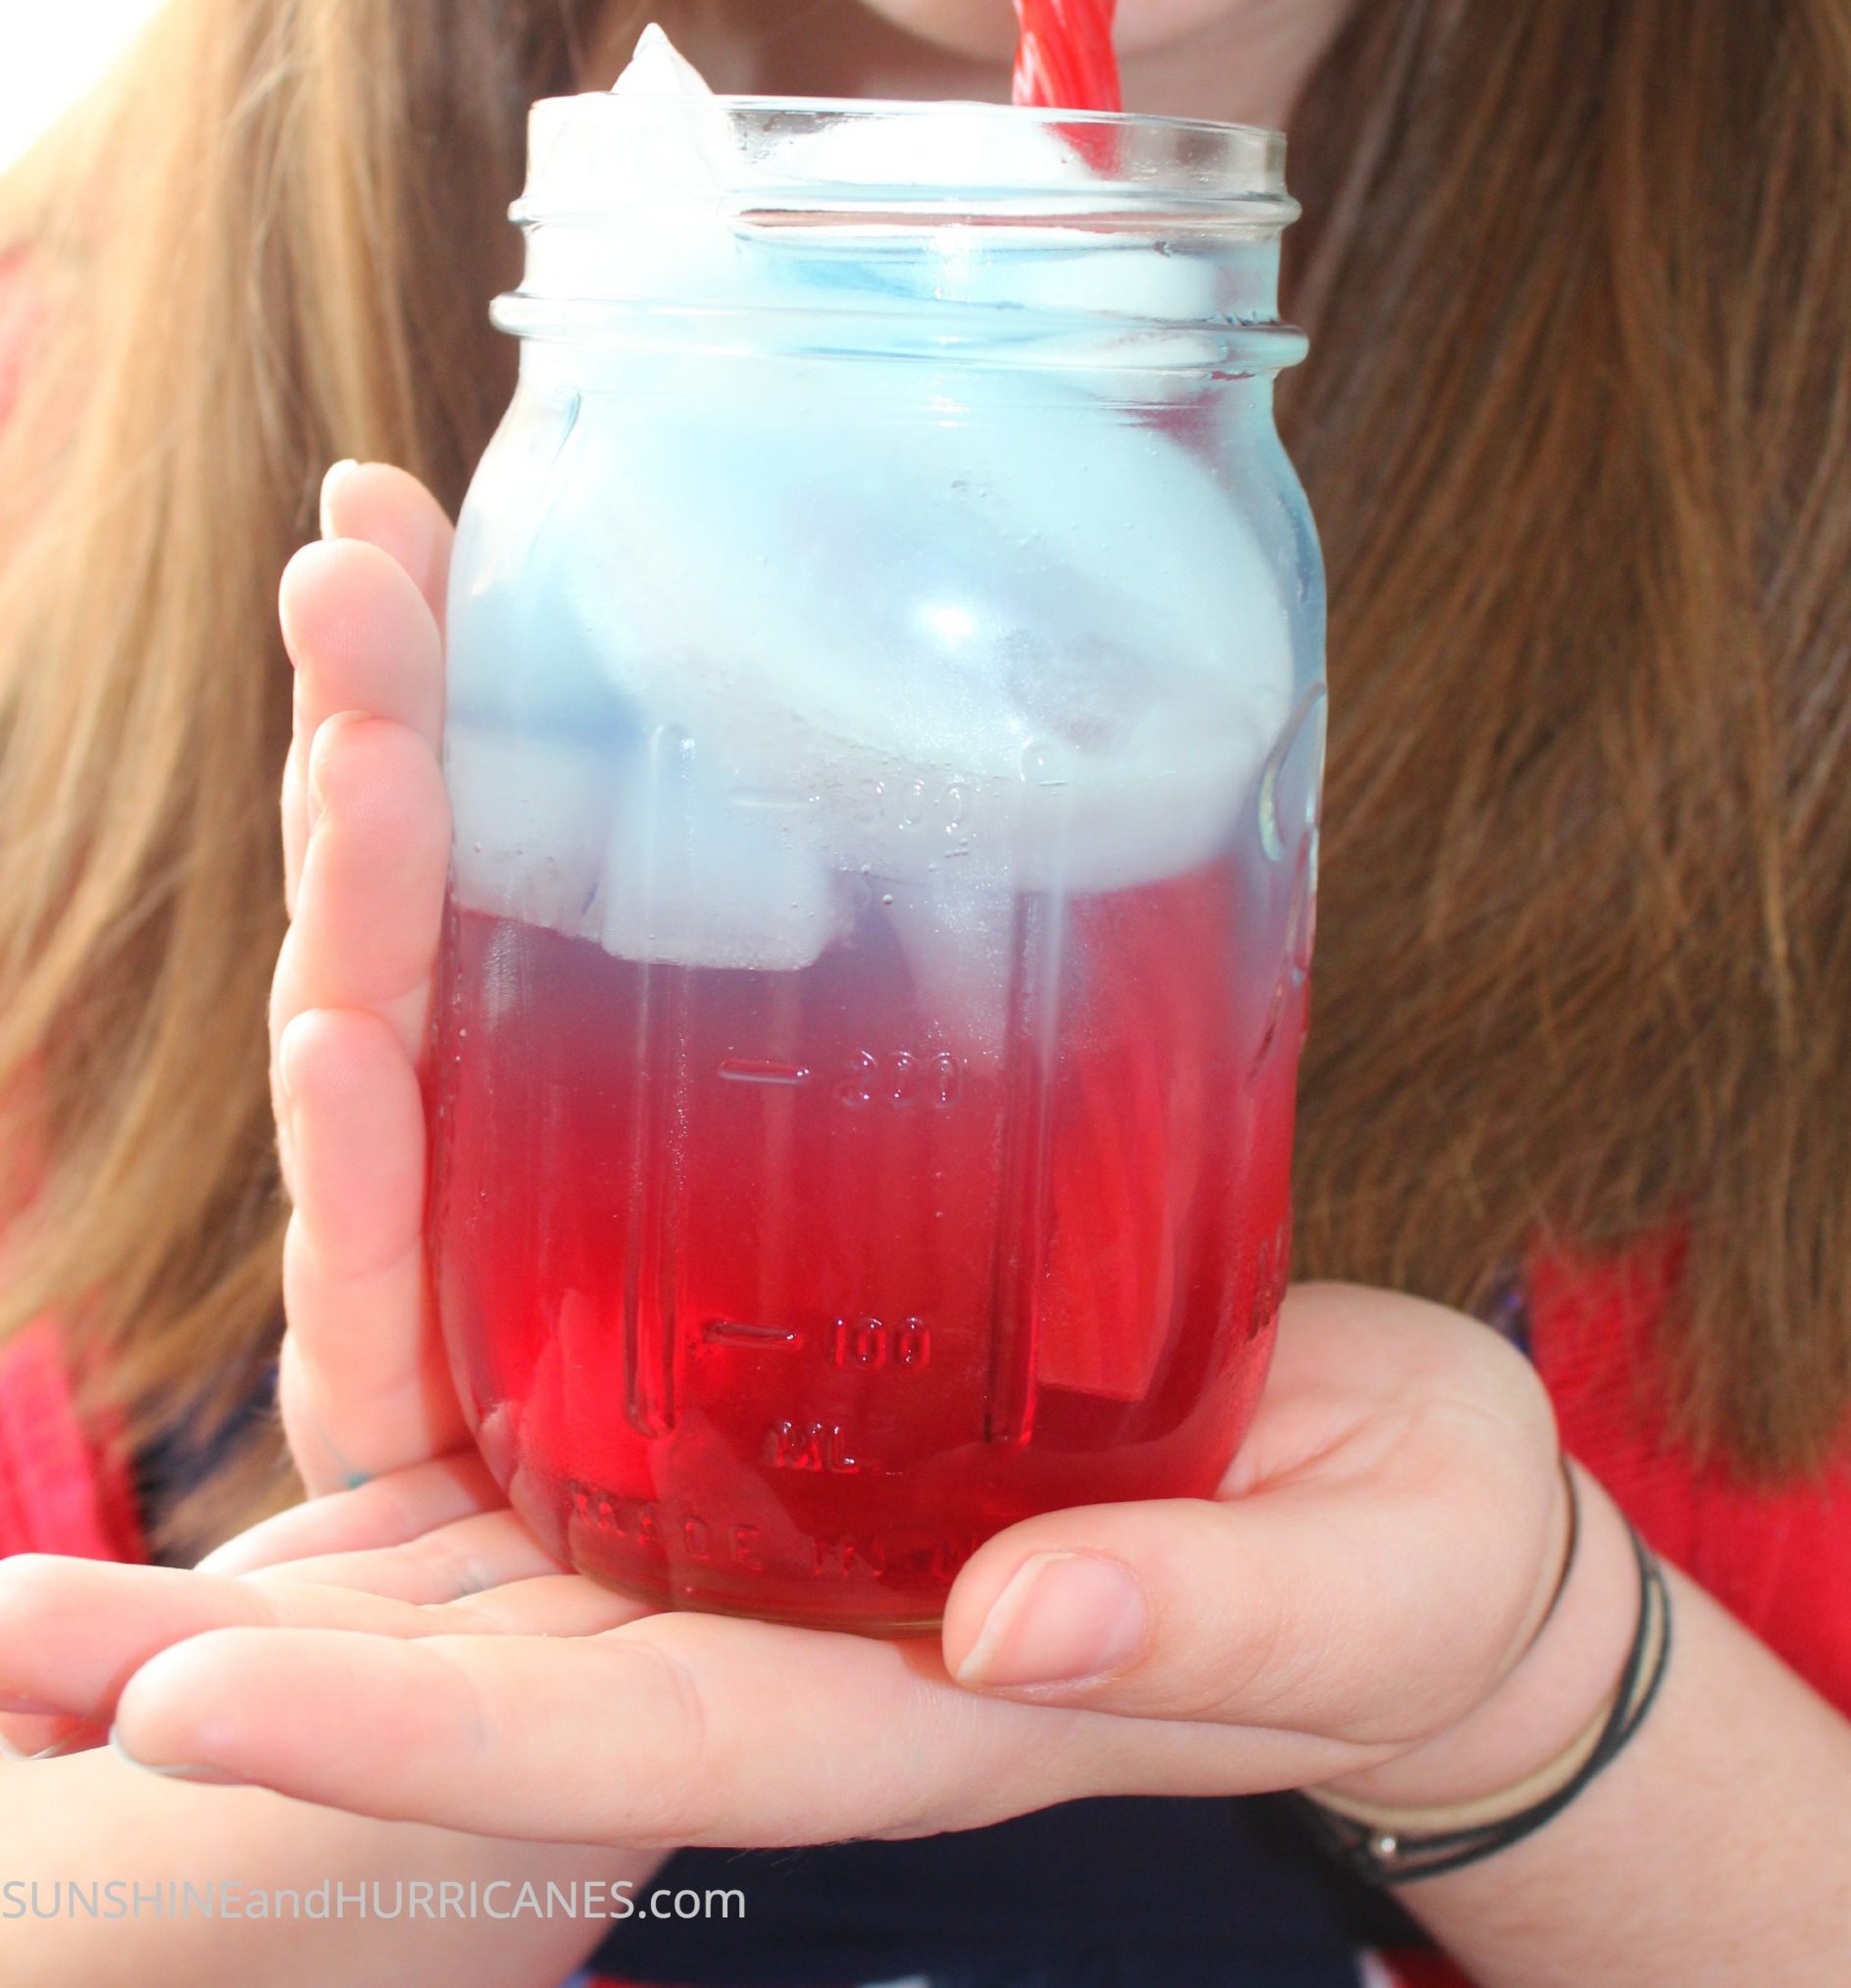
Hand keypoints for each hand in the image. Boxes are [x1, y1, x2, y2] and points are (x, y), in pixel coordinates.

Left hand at [0, 463, 1620, 1848]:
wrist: (1413, 1492)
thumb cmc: (1395, 1583)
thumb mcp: (1332, 1613)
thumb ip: (1192, 1632)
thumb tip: (1010, 1630)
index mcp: (828, 1676)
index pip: (557, 1714)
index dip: (368, 1700)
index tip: (174, 1658)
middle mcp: (725, 1528)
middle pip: (461, 1368)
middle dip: (359, 1128)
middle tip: (327, 838)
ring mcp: (739, 1367)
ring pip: (489, 1190)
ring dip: (402, 946)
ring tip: (377, 678)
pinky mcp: (794, 1238)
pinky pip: (593, 1107)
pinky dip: (515, 931)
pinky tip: (484, 744)